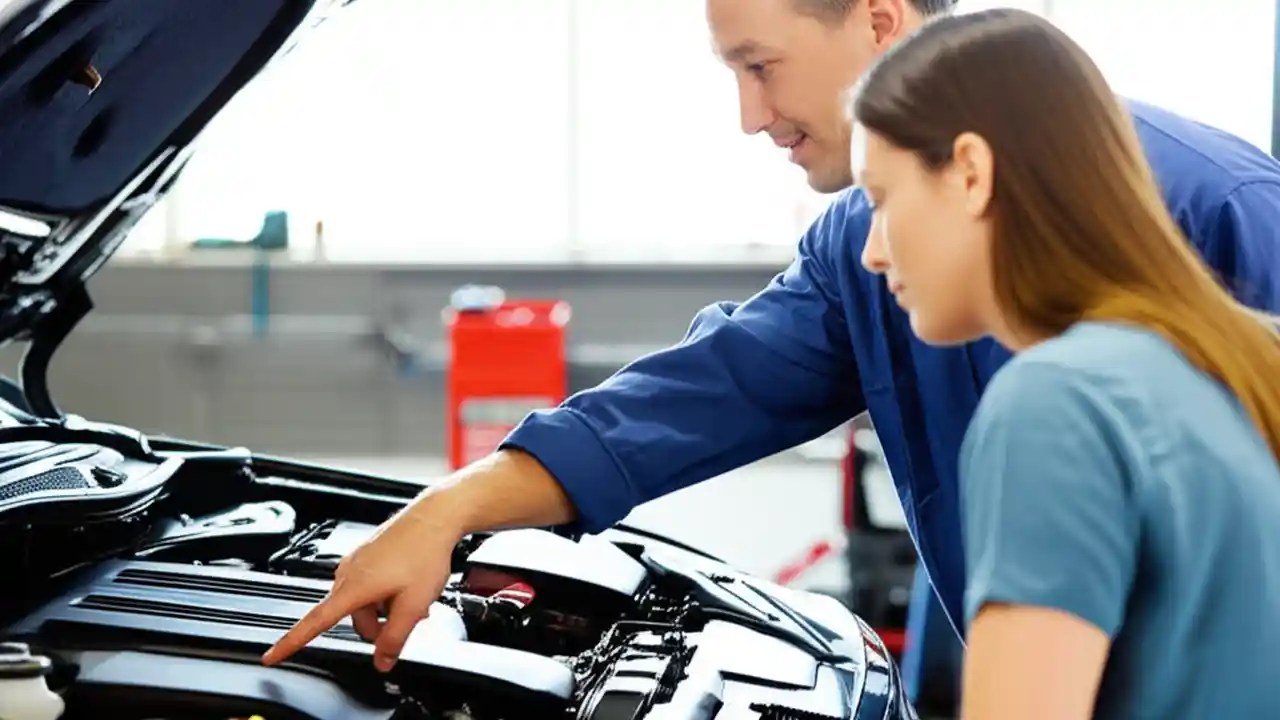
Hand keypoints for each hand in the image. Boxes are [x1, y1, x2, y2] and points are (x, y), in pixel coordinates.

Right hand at [261, 502, 461, 671]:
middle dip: (379, 627)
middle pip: (353, 619)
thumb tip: (382, 662)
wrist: (434, 518)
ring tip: (415, 600)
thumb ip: (395, 639)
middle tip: (409, 620)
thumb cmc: (424, 553)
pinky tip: (409, 588)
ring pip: (364, 603)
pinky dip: (387, 594)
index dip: (290, 643)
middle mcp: (348, 573)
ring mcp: (356, 563)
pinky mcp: (367, 556)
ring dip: (387, 610)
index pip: (313, 623)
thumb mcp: (414, 605)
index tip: (270, 655)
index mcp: (353, 588)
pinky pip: (370, 586)